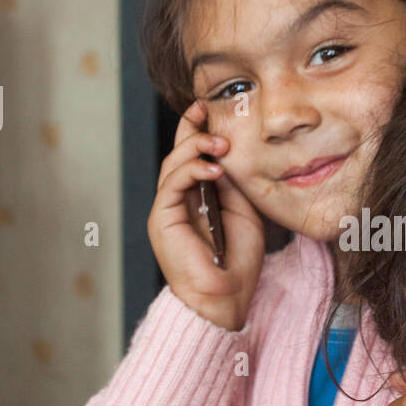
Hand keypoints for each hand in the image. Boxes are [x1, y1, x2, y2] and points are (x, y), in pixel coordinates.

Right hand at [147, 100, 263, 330]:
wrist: (225, 297)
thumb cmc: (237, 262)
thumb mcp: (243, 212)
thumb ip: (233, 184)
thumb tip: (227, 154)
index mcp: (196, 199)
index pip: (193, 157)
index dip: (197, 130)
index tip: (211, 109)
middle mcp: (178, 202)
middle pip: (178, 154)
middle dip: (190, 127)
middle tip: (207, 108)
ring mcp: (168, 209)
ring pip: (173, 164)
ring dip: (196, 147)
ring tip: (220, 143)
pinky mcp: (162, 219)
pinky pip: (172, 184)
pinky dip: (192, 170)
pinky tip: (214, 169)